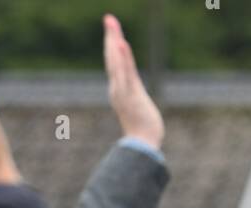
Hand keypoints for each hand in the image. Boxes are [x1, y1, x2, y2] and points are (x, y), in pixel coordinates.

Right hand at [104, 13, 164, 148]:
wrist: (142, 145)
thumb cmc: (141, 129)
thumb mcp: (137, 107)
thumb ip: (133, 96)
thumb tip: (132, 91)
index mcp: (118, 89)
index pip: (114, 63)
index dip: (112, 45)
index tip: (112, 28)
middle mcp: (118, 87)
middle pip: (112, 58)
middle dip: (111, 37)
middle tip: (109, 18)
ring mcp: (123, 91)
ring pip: (117, 62)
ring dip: (114, 42)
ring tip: (112, 25)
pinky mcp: (131, 95)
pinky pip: (126, 74)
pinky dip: (123, 59)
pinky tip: (121, 45)